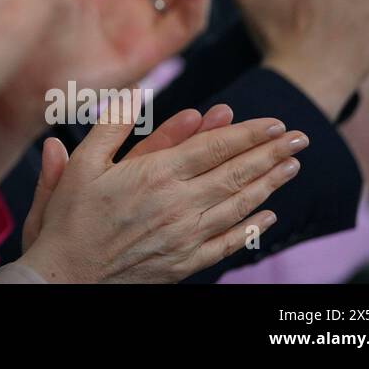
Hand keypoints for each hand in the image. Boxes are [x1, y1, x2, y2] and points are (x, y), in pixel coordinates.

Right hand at [11, 111, 306, 282]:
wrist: (67, 274)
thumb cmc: (71, 217)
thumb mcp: (83, 163)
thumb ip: (112, 126)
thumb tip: (135, 94)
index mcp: (155, 175)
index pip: (214, 147)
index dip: (247, 133)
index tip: (274, 122)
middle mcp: (178, 204)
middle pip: (236, 173)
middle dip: (271, 153)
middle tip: (300, 138)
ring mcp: (186, 236)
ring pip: (239, 205)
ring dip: (270, 183)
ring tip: (292, 166)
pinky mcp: (186, 261)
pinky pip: (230, 242)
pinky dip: (253, 227)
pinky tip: (269, 215)